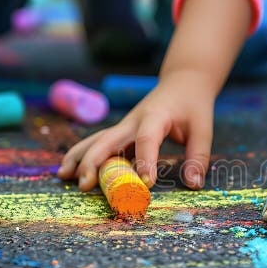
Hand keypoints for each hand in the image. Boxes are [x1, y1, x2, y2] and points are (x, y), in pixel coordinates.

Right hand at [57, 70, 214, 190]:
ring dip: (79, 157)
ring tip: (63, 176)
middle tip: (85, 185)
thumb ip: (198, 157)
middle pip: (108, 139)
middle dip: (94, 162)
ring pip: (96, 140)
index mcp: (156, 117)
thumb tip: (194, 186)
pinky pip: (98, 144)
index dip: (146, 161)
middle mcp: (134, 121)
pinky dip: (82, 155)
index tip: (146, 183)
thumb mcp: (203, 129)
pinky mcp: (120, 132)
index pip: (147, 139)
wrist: (181, 82)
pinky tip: (67, 169)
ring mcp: (124, 126)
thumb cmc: (192, 106)